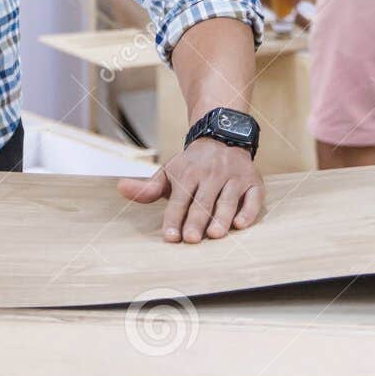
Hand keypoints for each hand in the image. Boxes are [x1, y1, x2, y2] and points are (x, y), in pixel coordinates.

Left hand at [118, 137, 264, 242]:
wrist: (222, 136)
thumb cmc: (192, 165)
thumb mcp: (169, 172)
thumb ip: (148, 187)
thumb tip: (121, 188)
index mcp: (188, 173)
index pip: (179, 199)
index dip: (174, 219)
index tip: (170, 237)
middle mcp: (211, 174)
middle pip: (203, 201)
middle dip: (196, 220)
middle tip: (192, 239)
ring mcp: (234, 177)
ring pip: (228, 199)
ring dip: (221, 217)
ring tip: (215, 234)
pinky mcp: (253, 182)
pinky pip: (253, 198)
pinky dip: (248, 210)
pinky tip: (241, 224)